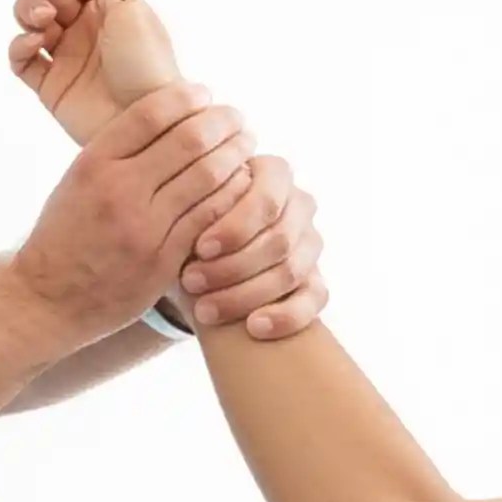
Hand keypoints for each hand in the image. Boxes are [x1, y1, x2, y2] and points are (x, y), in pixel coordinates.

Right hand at [9, 0, 181, 143]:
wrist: (145, 120)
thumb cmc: (147, 66)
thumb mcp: (132, 9)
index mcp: (105, 7)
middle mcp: (83, 29)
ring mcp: (65, 57)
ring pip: (28, 22)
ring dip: (28, 11)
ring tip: (45, 22)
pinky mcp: (49, 85)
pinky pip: (21, 60)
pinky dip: (20, 46)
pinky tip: (35, 44)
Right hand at [9, 83, 254, 340]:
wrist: (46, 300)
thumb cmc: (64, 236)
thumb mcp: (76, 182)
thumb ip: (117, 152)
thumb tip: (170, 116)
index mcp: (93, 163)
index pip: (152, 112)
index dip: (188, 97)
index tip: (205, 95)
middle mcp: (118, 190)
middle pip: (190, 139)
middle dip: (223, 123)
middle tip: (238, 119)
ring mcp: (143, 227)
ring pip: (209, 176)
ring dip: (236, 156)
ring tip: (245, 147)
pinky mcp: (163, 260)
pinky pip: (212, 217)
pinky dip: (233, 196)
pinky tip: (240, 186)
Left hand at [179, 156, 328, 338]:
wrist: (195, 261)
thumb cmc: (187, 225)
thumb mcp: (186, 210)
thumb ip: (194, 204)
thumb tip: (186, 209)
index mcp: (273, 173)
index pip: (267, 198)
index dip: (235, 226)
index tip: (199, 249)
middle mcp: (299, 204)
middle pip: (279, 239)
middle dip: (231, 266)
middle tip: (190, 282)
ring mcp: (310, 244)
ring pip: (290, 271)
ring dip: (244, 294)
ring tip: (203, 310)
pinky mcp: (315, 282)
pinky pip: (313, 301)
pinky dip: (284, 316)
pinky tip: (254, 328)